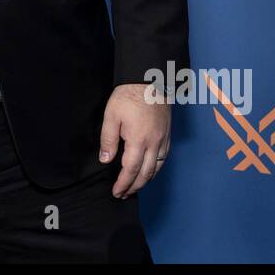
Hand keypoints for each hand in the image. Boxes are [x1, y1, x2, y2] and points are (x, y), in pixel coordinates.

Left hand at [99, 82, 170, 198]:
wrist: (150, 80)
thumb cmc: (129, 96)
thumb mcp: (111, 116)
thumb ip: (108, 140)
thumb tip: (106, 160)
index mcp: (138, 140)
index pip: (130, 170)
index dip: (123, 183)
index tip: (117, 192)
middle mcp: (154, 143)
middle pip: (145, 173)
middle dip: (134, 187)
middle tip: (124, 194)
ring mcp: (163, 139)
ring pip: (157, 167)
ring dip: (146, 180)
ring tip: (135, 187)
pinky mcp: (168, 134)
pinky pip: (164, 158)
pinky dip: (156, 169)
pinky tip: (150, 170)